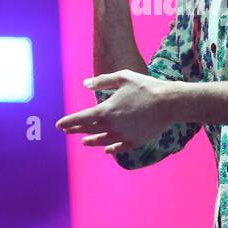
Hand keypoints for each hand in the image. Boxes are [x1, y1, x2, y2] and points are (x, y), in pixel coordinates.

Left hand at [55, 70, 176, 154]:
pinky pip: (119, 148)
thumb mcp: (122, 77)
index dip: (68, 122)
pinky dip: (111, 149)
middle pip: (89, 130)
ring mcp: (123, 136)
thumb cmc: (145, 87)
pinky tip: (107, 150)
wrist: (169, 103)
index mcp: (106, 110)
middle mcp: (112, 126)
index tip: (58, 125)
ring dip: (91, 141)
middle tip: (67, 131)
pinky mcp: (135, 141)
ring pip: (102, 141)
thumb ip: (102, 81)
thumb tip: (85, 84)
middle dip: (76, 130)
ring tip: (84, 141)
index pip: (81, 119)